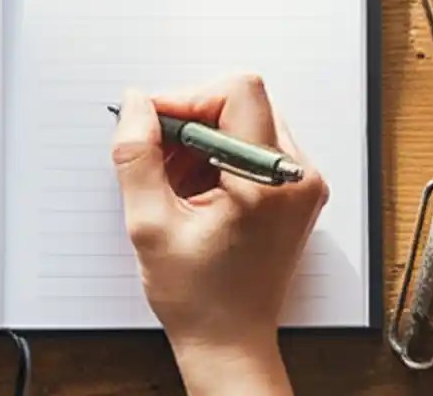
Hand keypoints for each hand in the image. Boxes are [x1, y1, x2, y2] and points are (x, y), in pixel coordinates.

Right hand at [110, 76, 327, 395]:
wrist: (229, 342)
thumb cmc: (198, 298)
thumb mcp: (150, 224)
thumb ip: (137, 156)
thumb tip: (135, 105)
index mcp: (269, 180)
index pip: (237, 91)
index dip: (186, 99)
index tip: (154, 125)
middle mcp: (295, 175)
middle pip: (240, 103)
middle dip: (188, 123)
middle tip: (157, 161)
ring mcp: (297, 183)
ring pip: (242, 122)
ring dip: (198, 141)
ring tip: (173, 185)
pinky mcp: (290, 192)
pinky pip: (249, 146)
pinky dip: (213, 157)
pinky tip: (191, 192)